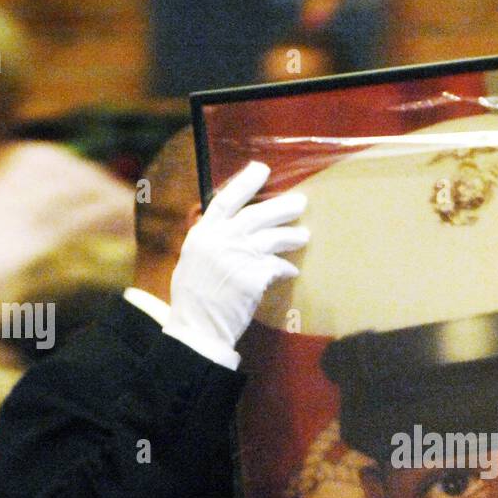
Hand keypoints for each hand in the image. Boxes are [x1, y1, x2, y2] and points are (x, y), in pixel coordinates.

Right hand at [163, 160, 307, 367]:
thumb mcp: (193, 260)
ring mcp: (237, 258)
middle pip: (257, 215)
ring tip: (304, 234)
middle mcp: (219, 241)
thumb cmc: (194, 298)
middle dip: (281, 207)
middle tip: (300, 202)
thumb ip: (211, 240)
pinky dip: (285, 268)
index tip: (262, 169)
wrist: (197, 329)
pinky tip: (290, 271)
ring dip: (291, 236)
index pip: (226, 199)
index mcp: (202, 234)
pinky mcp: (253, 278)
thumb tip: (233, 226)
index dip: (245, 182)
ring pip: (272, 238)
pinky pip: (277, 267)